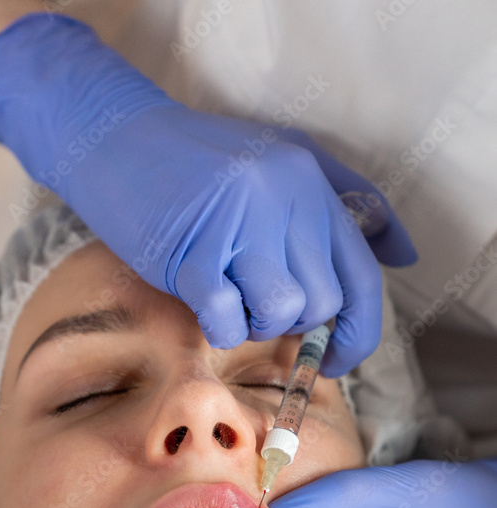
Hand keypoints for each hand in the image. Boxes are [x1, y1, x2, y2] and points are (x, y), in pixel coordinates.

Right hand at [0, 13, 416, 376]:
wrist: (114, 138)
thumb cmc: (196, 162)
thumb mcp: (281, 161)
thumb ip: (346, 200)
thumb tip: (405, 253)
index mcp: (309, 181)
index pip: (361, 275)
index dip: (358, 331)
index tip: (337, 358)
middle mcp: (283, 197)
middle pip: (321, 302)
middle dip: (293, 324)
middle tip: (256, 306)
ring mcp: (239, 222)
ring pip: (281, 311)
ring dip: (256, 325)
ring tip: (230, 302)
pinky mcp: (192, 250)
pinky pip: (227, 318)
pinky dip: (220, 329)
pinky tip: (206, 309)